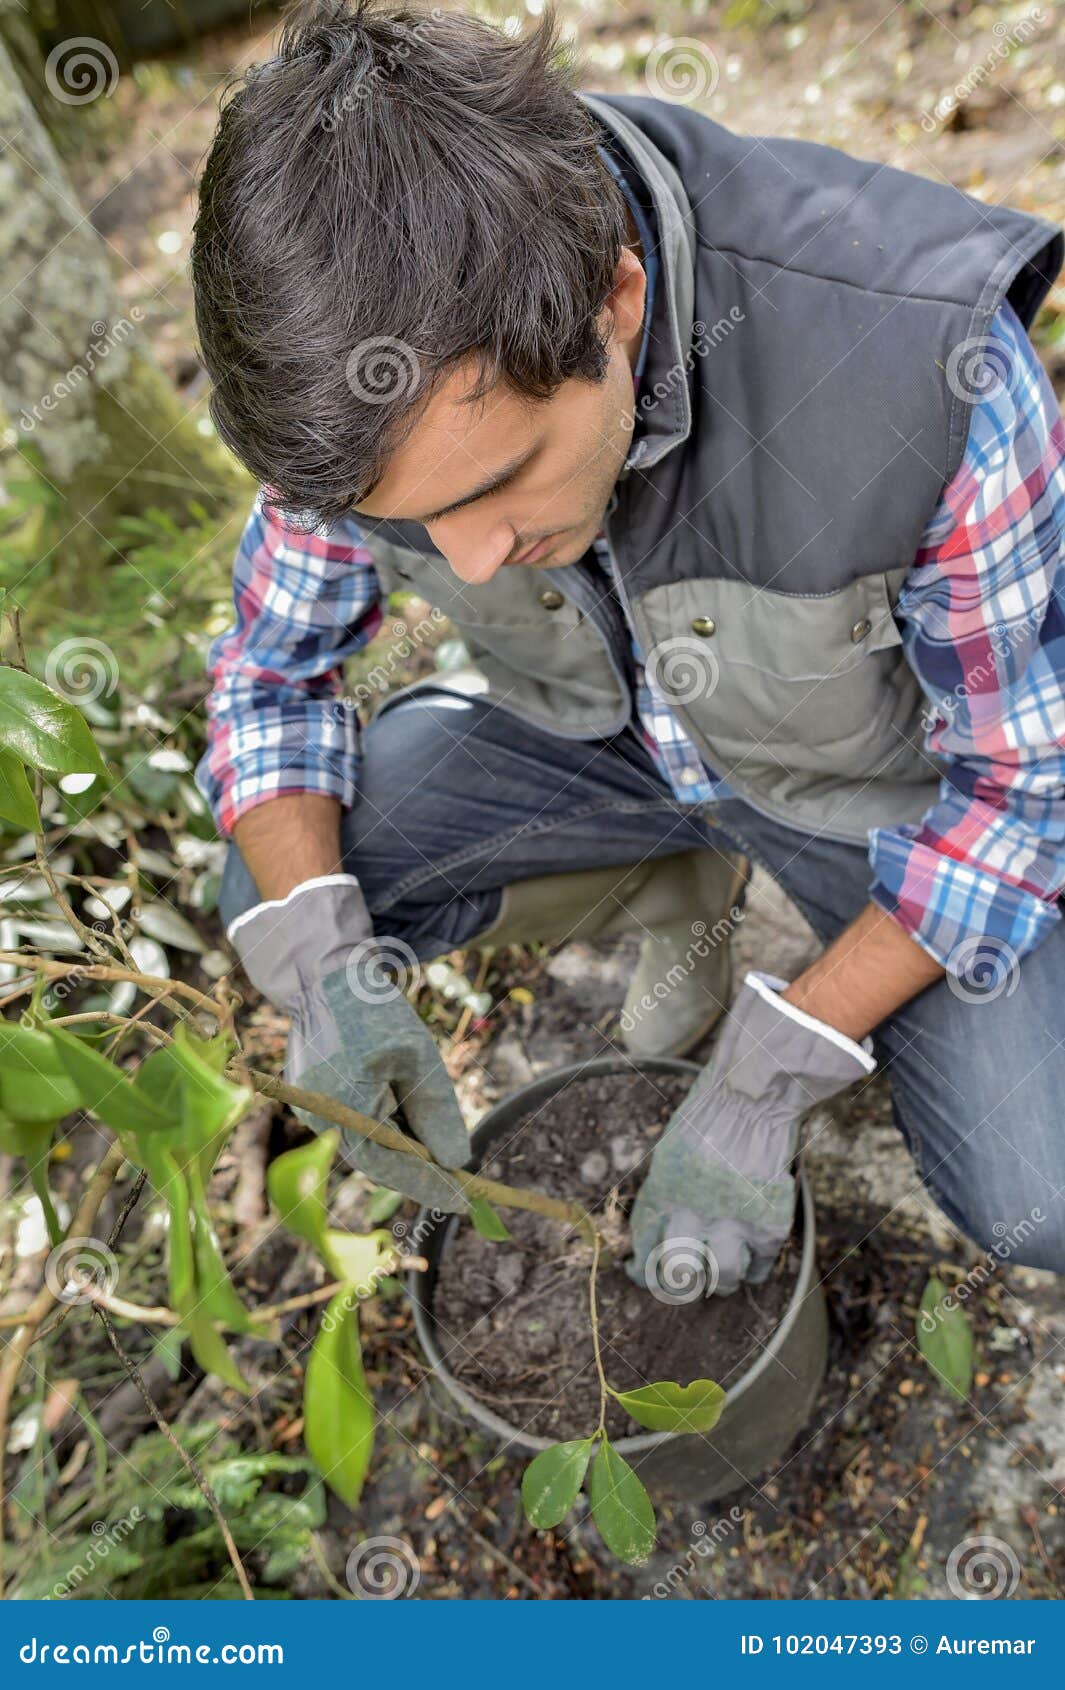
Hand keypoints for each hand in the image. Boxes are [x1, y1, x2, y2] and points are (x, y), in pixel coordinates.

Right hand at [228, 875, 469, 1210]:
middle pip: (376, 1155)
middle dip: (417, 1163)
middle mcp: (318, 1116)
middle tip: (459, 1173)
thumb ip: (437, 1113)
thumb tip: (457, 1161)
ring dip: (402, 1140)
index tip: (462, 1199)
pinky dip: (384, 1122)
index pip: (388, 1165)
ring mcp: (311, 1108)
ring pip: (366, 1139)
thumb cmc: (374, 1008)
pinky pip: (354, 1122)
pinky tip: (407, 1109)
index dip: (426, 1184)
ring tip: (435, 1134)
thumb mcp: (418, 1057)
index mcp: (342, 1106)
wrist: (324, 973)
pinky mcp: (312, 1097)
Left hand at [628, 973, 873, 1295]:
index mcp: (663, 1191)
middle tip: (684, 1286)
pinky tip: (753, 1259)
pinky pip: (761, 1263)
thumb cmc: (710, 1111)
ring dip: (723, 1281)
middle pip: (679, 1275)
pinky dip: (757, 1267)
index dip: (641, 1268)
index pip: (644, 1246)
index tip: (641, 1274)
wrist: (754, 1090)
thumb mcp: (672, 1149)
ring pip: (723, 1277)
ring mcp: (734, 1218)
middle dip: (678, 1288)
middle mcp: (693, 1211)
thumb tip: (658, 1226)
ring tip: (724, 1275)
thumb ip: (665, 1189)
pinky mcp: (769, 1220)